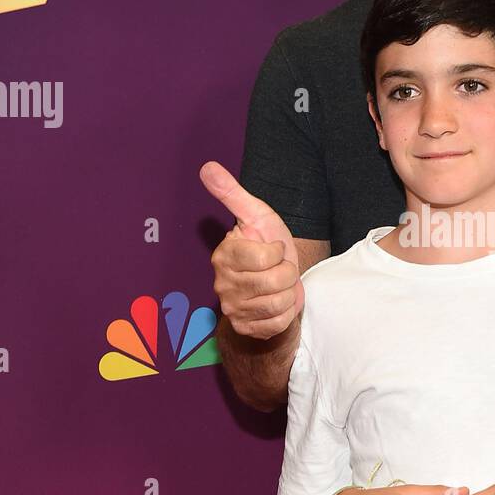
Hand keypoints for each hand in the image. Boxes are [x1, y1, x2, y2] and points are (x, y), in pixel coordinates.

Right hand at [200, 160, 303, 339]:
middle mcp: (223, 284)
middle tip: (278, 269)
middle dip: (287, 273)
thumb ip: (231, 192)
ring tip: (278, 285)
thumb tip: (207, 166)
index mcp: (224, 255)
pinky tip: (277, 303)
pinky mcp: (245, 328)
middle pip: (275, 281)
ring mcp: (233, 309)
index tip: (271, 249)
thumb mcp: (255, 215)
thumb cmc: (265, 244)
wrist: (274, 282)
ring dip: (288, 293)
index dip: (278, 252)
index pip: (267, 257)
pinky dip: (286, 312)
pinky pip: (278, 322)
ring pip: (278, 303)